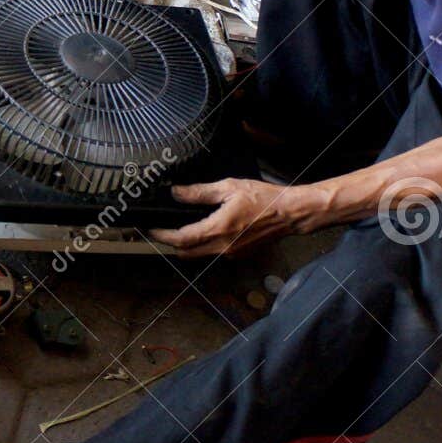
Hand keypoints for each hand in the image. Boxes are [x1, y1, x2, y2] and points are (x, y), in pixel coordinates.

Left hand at [150, 178, 297, 257]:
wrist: (290, 214)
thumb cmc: (264, 199)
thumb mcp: (229, 188)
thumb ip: (200, 192)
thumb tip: (177, 193)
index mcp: (218, 229)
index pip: (181, 239)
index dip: (162, 236)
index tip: (152, 229)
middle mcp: (222, 247)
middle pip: (186, 253)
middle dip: (171, 243)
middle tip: (162, 230)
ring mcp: (231, 254)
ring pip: (199, 255)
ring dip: (187, 246)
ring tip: (180, 229)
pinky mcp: (238, 254)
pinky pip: (213, 254)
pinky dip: (203, 245)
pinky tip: (204, 230)